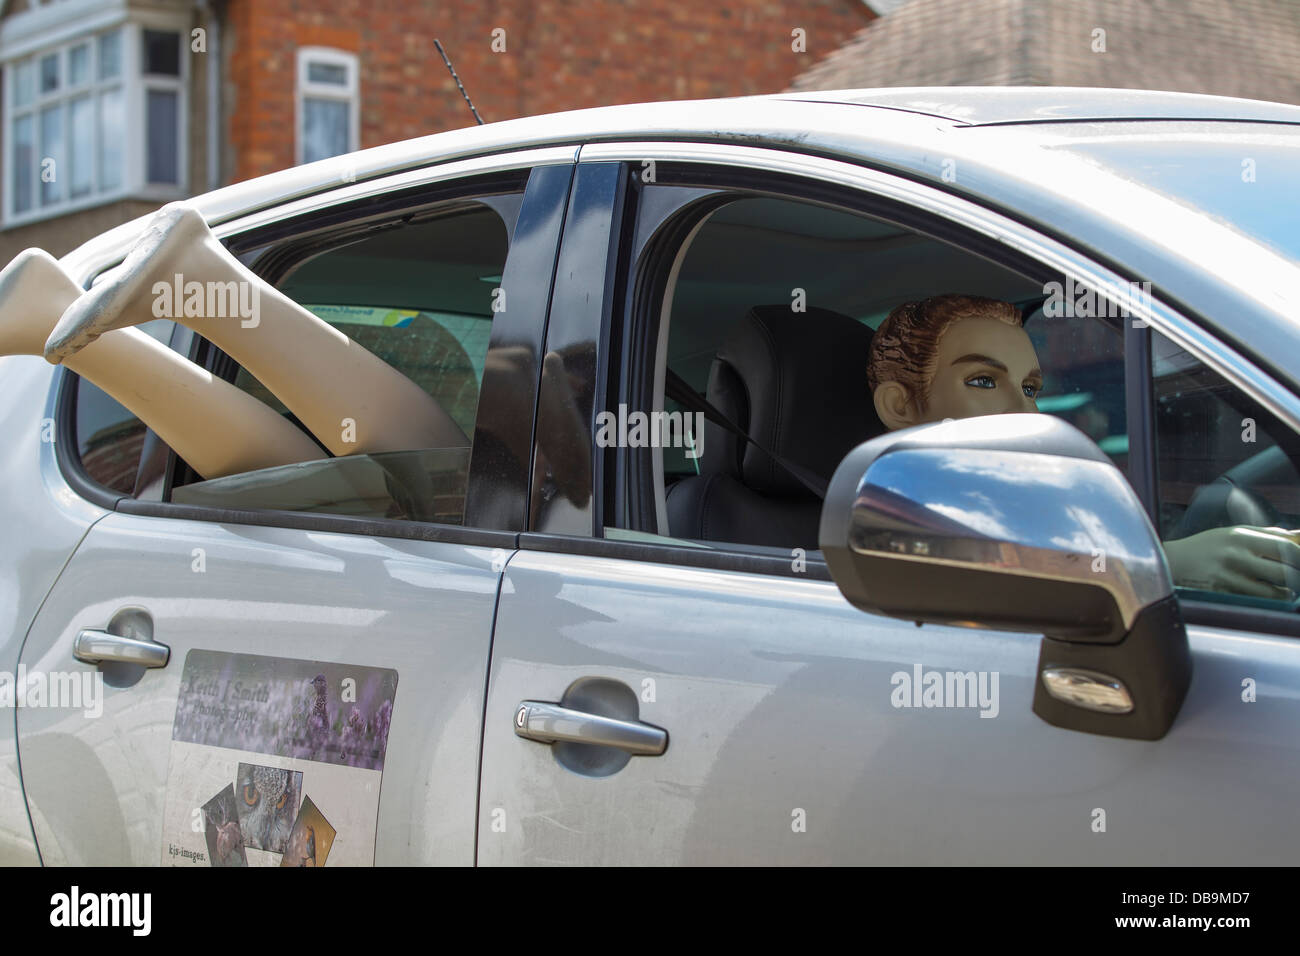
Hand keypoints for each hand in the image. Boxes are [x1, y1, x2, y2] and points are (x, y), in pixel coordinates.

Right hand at [1163, 526, 1299, 599]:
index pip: (1286, 548)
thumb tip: (1298, 537)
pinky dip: (1265, 601)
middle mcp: (1234, 556)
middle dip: (1297, 579)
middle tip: (1297, 579)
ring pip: (1272, 593)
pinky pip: (1253, 602)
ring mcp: (1227, 578)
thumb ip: (1267, 534)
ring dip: (1284, 594)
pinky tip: (1264, 595)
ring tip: (1284, 590)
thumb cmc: (1207, 546)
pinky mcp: (1220, 595)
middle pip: (1284, 573)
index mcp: (1240, 537)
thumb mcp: (1233, 533)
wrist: (1172, 562)